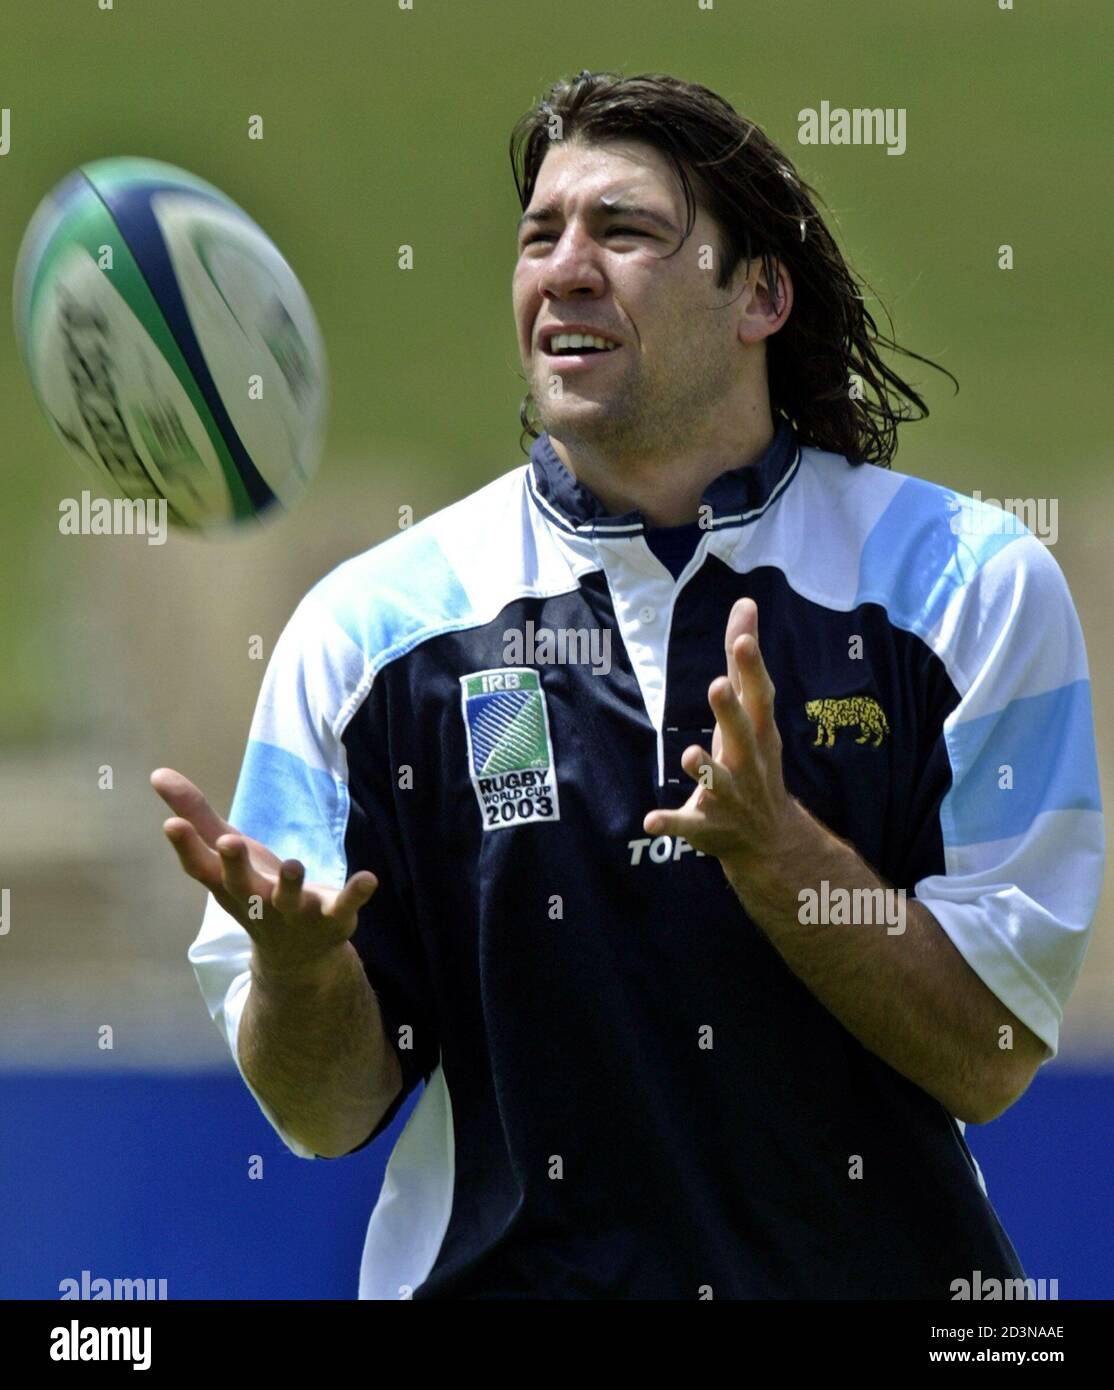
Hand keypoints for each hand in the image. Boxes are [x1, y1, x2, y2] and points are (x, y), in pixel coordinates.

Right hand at [151, 767, 377, 981]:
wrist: (296, 955)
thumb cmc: (254, 890)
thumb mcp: (227, 854)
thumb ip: (197, 815)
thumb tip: (157, 774)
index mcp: (229, 885)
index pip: (201, 867)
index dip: (186, 846)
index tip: (172, 823)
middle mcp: (257, 901)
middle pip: (241, 885)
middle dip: (235, 864)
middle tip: (229, 841)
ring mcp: (294, 913)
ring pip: (289, 899)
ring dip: (291, 883)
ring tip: (293, 864)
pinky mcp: (331, 917)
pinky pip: (344, 906)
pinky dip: (355, 894)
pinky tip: (368, 878)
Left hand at [642, 598, 802, 868]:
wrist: (770, 840)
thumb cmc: (753, 759)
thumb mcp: (752, 712)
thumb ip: (744, 660)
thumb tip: (745, 602)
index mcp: (757, 731)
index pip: (758, 696)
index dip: (752, 669)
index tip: (744, 639)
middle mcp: (747, 761)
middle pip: (741, 734)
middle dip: (731, 711)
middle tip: (718, 684)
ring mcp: (729, 796)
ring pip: (717, 781)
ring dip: (704, 767)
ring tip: (689, 754)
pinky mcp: (707, 825)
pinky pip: (688, 824)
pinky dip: (670, 823)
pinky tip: (650, 820)